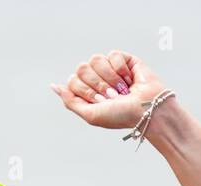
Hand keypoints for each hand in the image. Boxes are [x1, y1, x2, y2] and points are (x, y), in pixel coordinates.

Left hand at [49, 50, 165, 129]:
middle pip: (81, 68)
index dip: (86, 92)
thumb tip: (54, 86)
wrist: (146, 110)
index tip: (101, 102)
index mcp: (87, 91)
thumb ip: (70, 101)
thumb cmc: (120, 116)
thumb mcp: (90, 114)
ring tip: (121, 89)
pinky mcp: (124, 59)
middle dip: (97, 85)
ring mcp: (109, 68)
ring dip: (109, 78)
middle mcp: (96, 78)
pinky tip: (129, 79)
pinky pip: (113, 55)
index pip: (72, 81)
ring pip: (96, 59)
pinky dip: (120, 69)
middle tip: (112, 96)